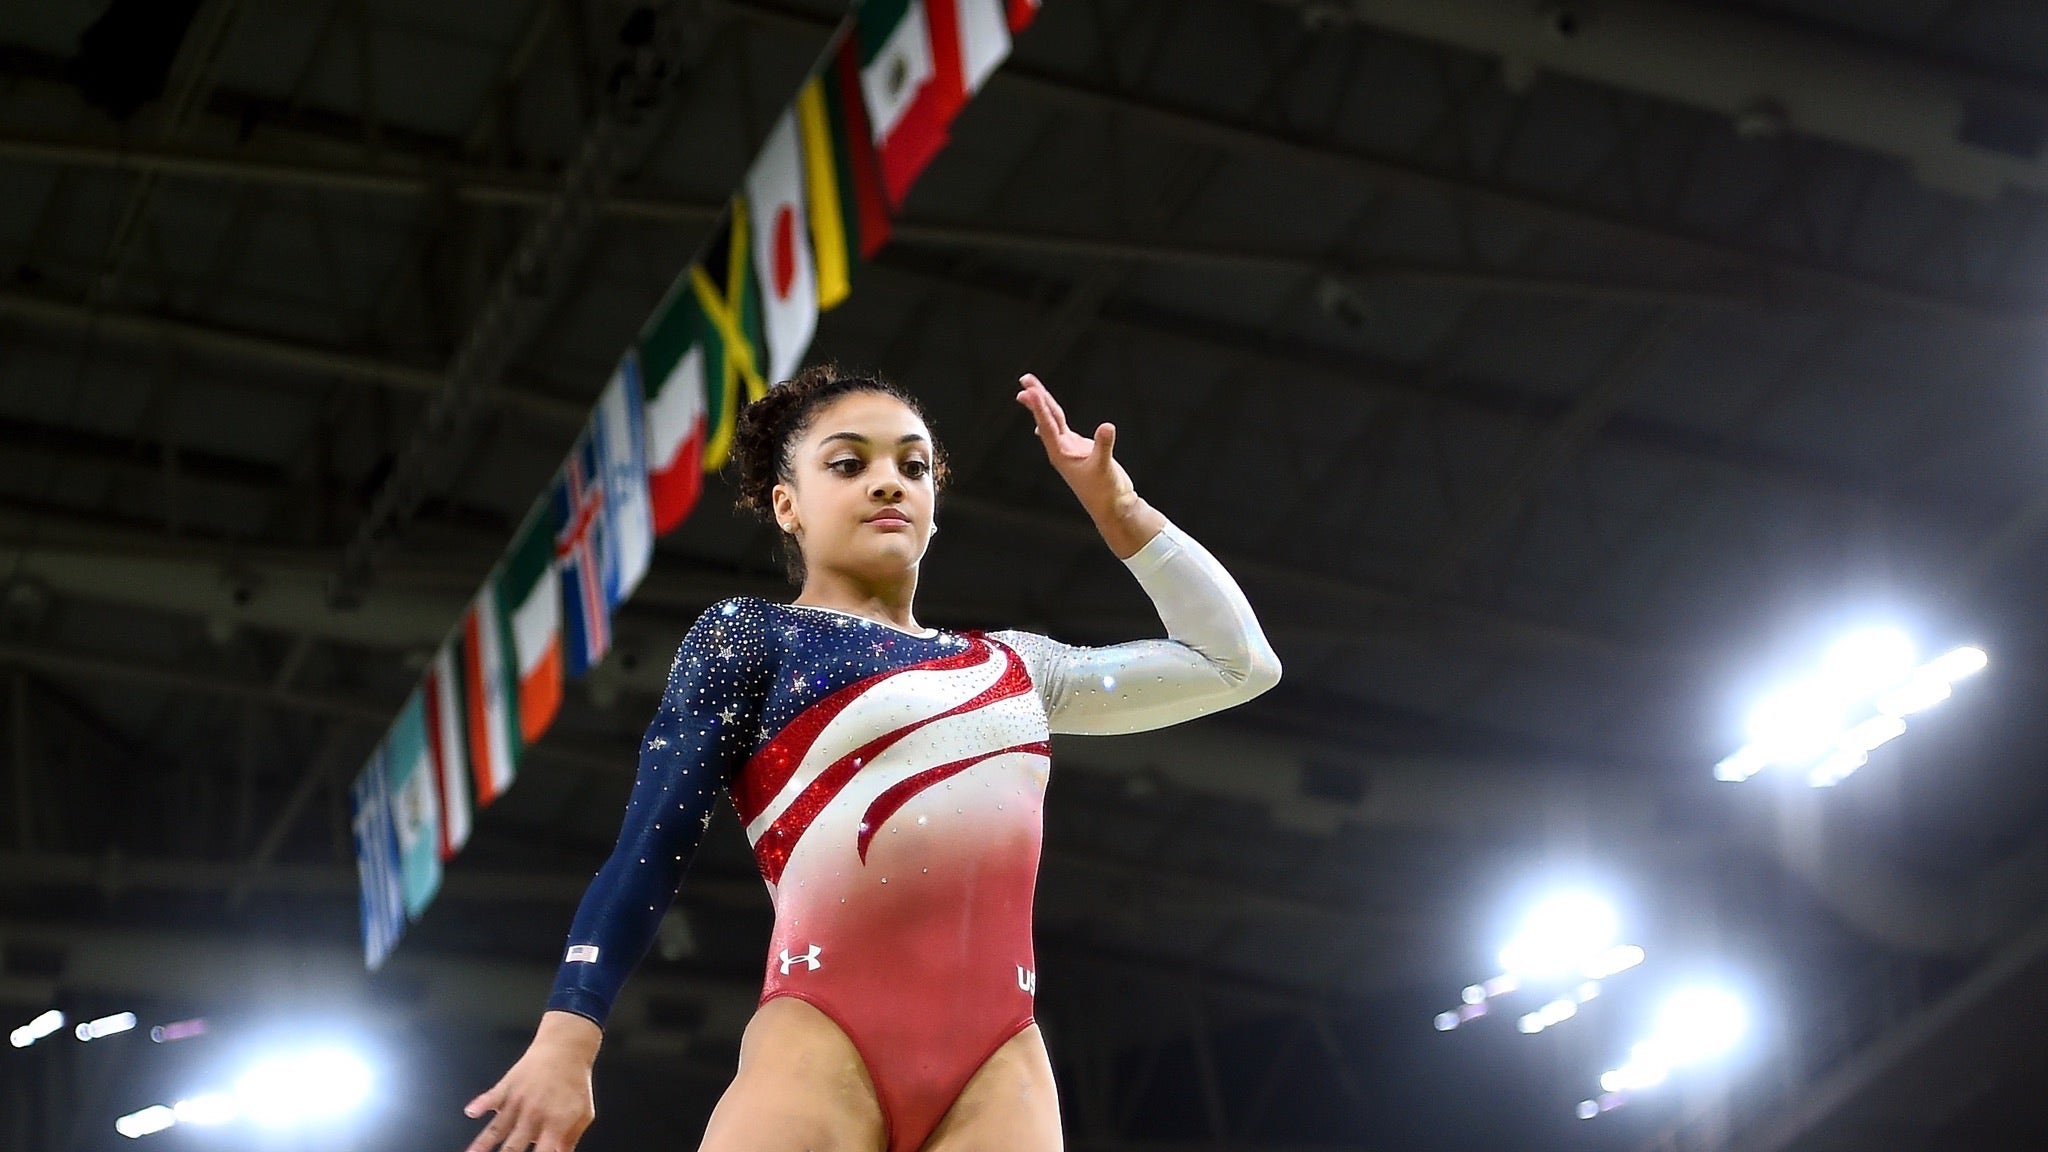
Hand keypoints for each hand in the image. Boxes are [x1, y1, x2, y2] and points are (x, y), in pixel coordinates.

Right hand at [463, 1012, 599, 1151]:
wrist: (566, 1048)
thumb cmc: (575, 1081)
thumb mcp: (583, 1113)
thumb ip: (571, 1139)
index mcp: (555, 1123)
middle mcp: (535, 1113)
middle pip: (513, 1146)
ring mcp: (519, 1099)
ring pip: (497, 1127)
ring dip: (483, 1143)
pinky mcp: (508, 1085)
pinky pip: (491, 1096)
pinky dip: (480, 1103)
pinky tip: (471, 1111)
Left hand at [1014, 373, 1133, 518]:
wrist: (1113, 506)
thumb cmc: (1106, 491)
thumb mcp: (1105, 468)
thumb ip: (1104, 446)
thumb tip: (1107, 427)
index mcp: (1061, 454)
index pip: (1047, 425)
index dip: (1039, 407)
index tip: (1030, 391)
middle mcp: (1061, 449)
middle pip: (1046, 418)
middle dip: (1036, 398)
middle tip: (1024, 379)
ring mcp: (1069, 449)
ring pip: (1054, 420)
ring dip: (1044, 404)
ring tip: (1031, 389)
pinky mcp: (1080, 449)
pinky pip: (1062, 429)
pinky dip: (1053, 419)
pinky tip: (1044, 416)